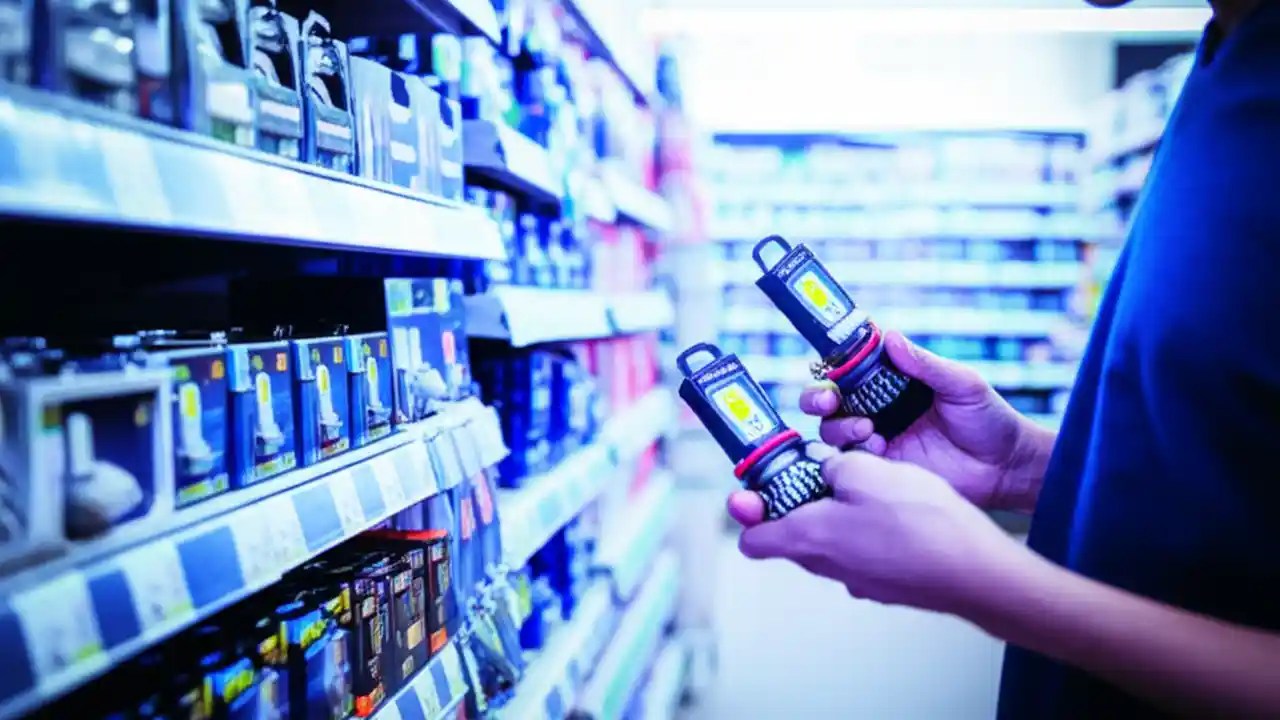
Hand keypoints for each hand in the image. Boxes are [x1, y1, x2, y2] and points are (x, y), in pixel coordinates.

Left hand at [728, 452, 1033, 612]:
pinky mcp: (889, 583)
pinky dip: (870, 529)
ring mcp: (859, 579)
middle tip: (820, 470)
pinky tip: (897, 510)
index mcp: (809, 538)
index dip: (750, 512)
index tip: (757, 489)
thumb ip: (833, 463)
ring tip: (867, 484)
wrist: (977, 573)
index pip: (752, 540)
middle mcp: (828, 566)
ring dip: (838, 513)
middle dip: (798, 501)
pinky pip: (866, 551)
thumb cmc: (921, 522)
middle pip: (793, 535)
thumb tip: (826, 467)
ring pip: (831, 541)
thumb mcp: (867, 469)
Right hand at [803, 330, 1053, 512]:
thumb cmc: (989, 419)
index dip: (835, 366)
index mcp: (894, 383)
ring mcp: (878, 439)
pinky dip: (854, 452)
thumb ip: (925, 364)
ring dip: (839, 426)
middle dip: (816, 396)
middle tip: (827, 399)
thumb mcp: (961, 384)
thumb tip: (891, 337)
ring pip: (832, 429)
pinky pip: (851, 460)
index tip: (832, 366)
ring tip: (866, 429)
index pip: (852, 369)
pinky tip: (877, 448)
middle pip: (829, 400)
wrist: (1005, 468)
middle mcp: (879, 409)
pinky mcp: (883, 468)